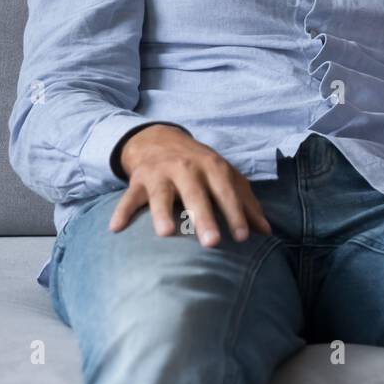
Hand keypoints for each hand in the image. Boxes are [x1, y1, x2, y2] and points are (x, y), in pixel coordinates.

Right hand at [109, 124, 273, 246]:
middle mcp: (186, 168)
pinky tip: (116, 228)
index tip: (243, 238)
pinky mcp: (138, 181)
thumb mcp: (226, 177)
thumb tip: (267, 232)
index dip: (236, 214)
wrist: (160, 140)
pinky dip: (122, 211)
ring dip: (161, 213)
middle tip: (212, 243)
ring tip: (166, 233)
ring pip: (161, 194)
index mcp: (212, 167)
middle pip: (196, 194)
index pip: (227, 192)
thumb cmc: (201, 166)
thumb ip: (246, 203)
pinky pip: (129, 197)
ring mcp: (161, 174)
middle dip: (204, 217)